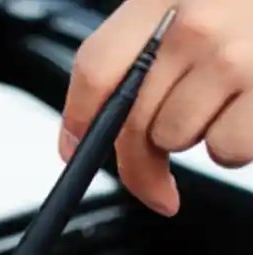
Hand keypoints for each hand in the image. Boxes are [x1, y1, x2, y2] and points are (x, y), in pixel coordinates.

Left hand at [63, 0, 252, 215]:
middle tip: (155, 178)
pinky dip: (237, 146)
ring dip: (197, 138)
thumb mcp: (195, 7)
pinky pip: (226, 150)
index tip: (78, 152)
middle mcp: (196, 20)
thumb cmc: (249, 11)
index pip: (96, 68)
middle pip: (130, 117)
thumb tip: (81, 135)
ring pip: (175, 138)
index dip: (78, 121)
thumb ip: (141, 52)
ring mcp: (236, 55)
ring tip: (231, 104)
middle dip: (137, 160)